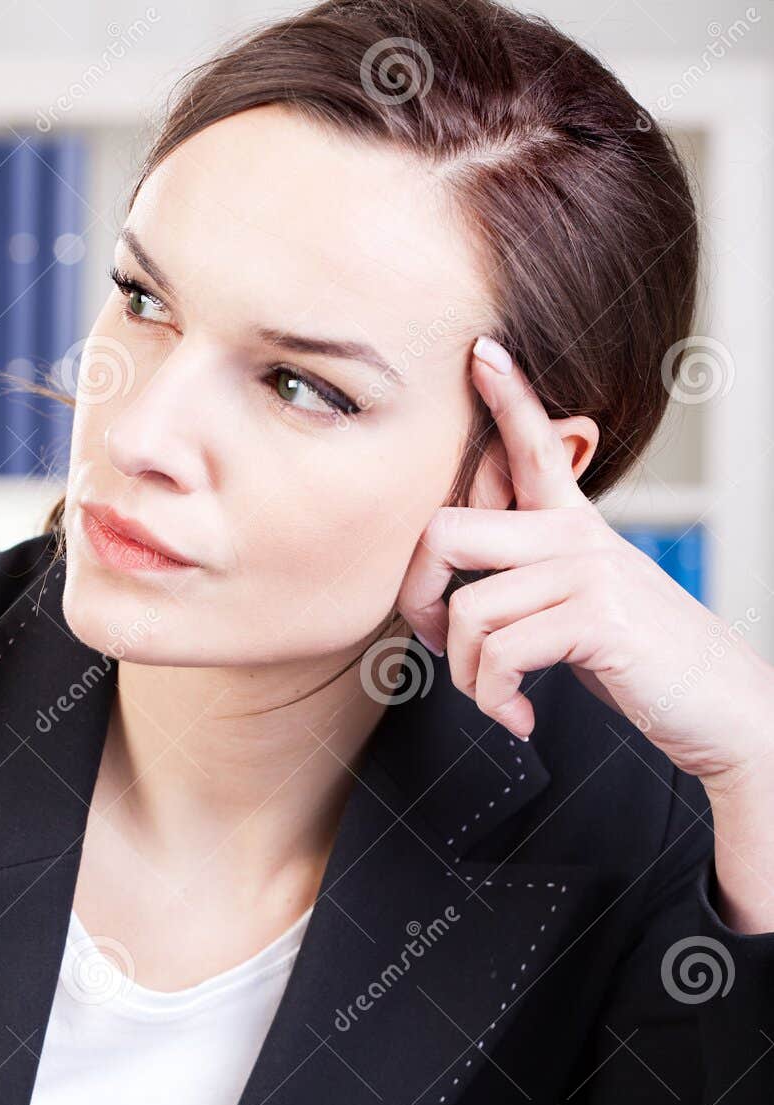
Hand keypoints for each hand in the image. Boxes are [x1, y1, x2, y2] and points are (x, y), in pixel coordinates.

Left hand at [397, 338, 773, 793]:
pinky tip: (518, 716)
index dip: (506, 398)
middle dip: (417, 602)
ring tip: (498, 698)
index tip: (481, 353)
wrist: (723, 707)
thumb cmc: (646, 663)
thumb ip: (532, 585)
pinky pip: (501, 655)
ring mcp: (588, 571)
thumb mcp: (585, 608)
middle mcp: (578, 536)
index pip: (533, 447)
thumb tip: (457, 601)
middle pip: (447, 534)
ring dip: (468, 676)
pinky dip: (496, 700)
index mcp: (575, 527)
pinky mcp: (596, 617)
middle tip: (437, 646)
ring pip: (468, 613)